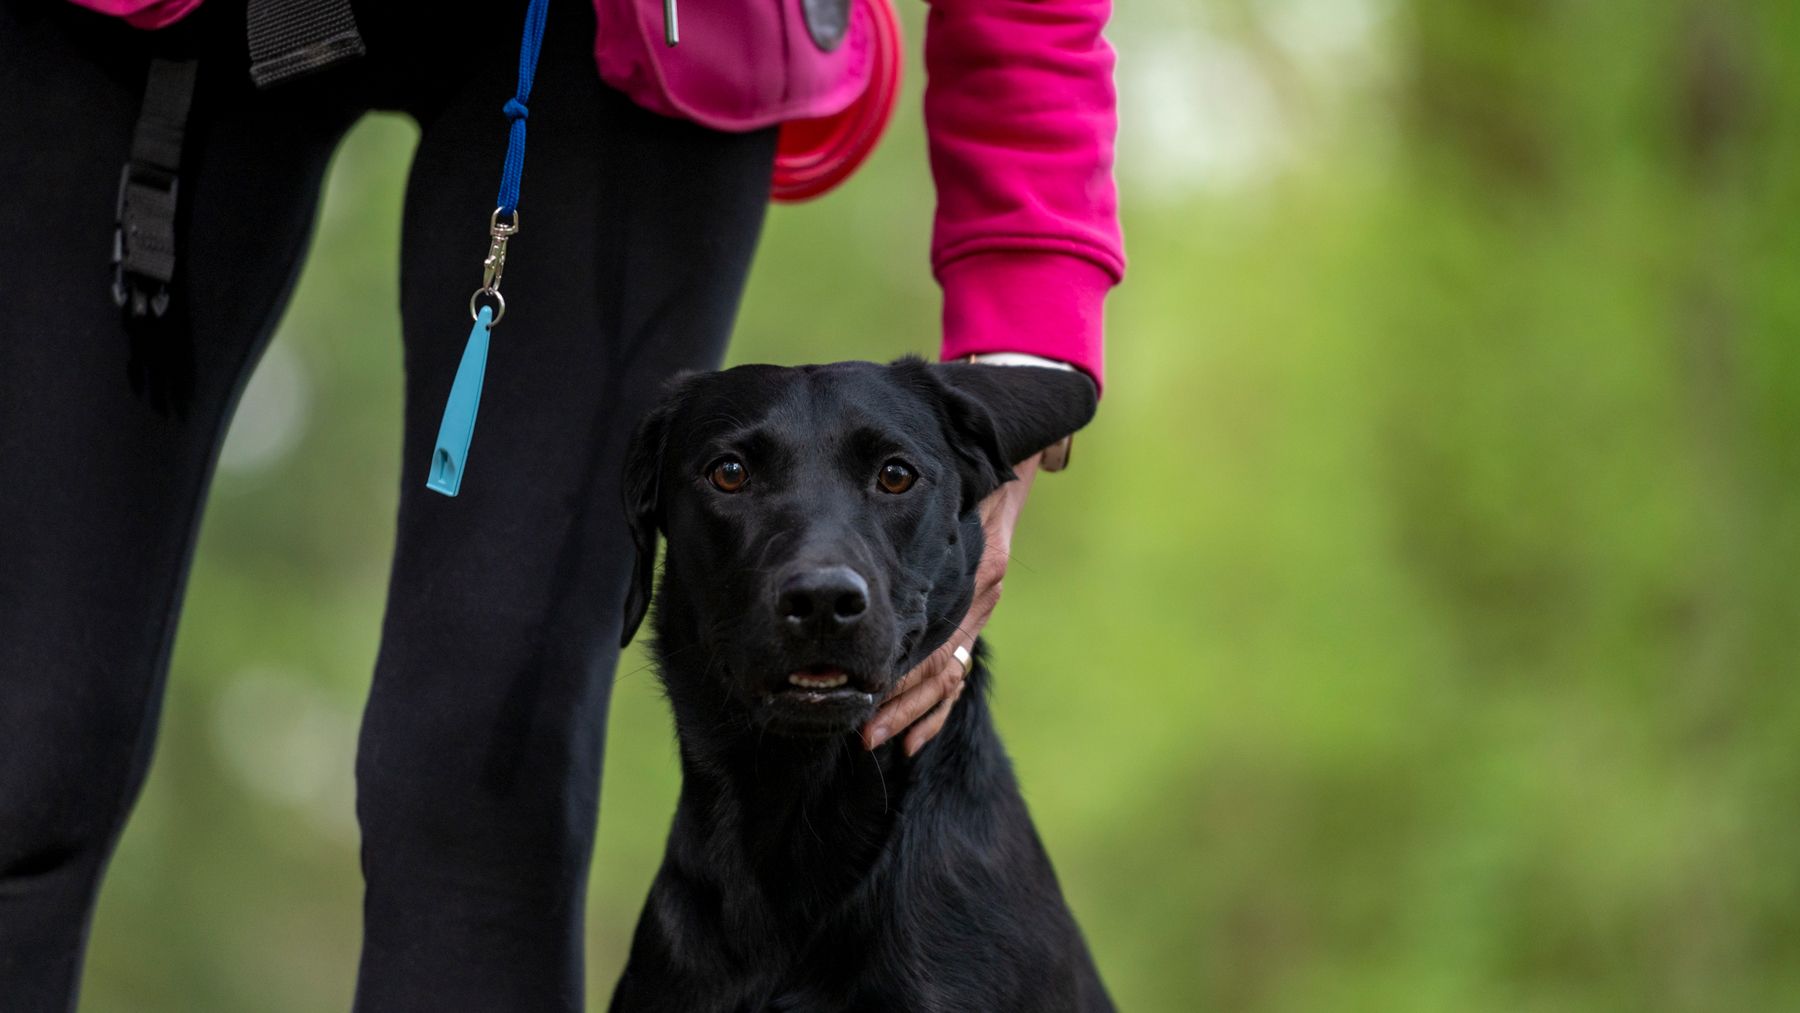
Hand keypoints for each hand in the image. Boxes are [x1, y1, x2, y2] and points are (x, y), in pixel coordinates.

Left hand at [862, 453, 1040, 754]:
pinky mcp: (974, 617)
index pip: (937, 647)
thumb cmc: (970, 486)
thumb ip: (926, 532)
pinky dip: (935, 706)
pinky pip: (957, 671)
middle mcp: (981, 602)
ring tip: (881, 739)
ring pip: (948, 679)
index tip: (866, 700)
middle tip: (866, 734)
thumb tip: (874, 555)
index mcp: (978, 581)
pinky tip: (914, 737)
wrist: (1004, 474)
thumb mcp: (956, 504)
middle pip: (940, 671)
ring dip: (914, 712)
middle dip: (900, 705)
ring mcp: (981, 612)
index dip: (902, 678)